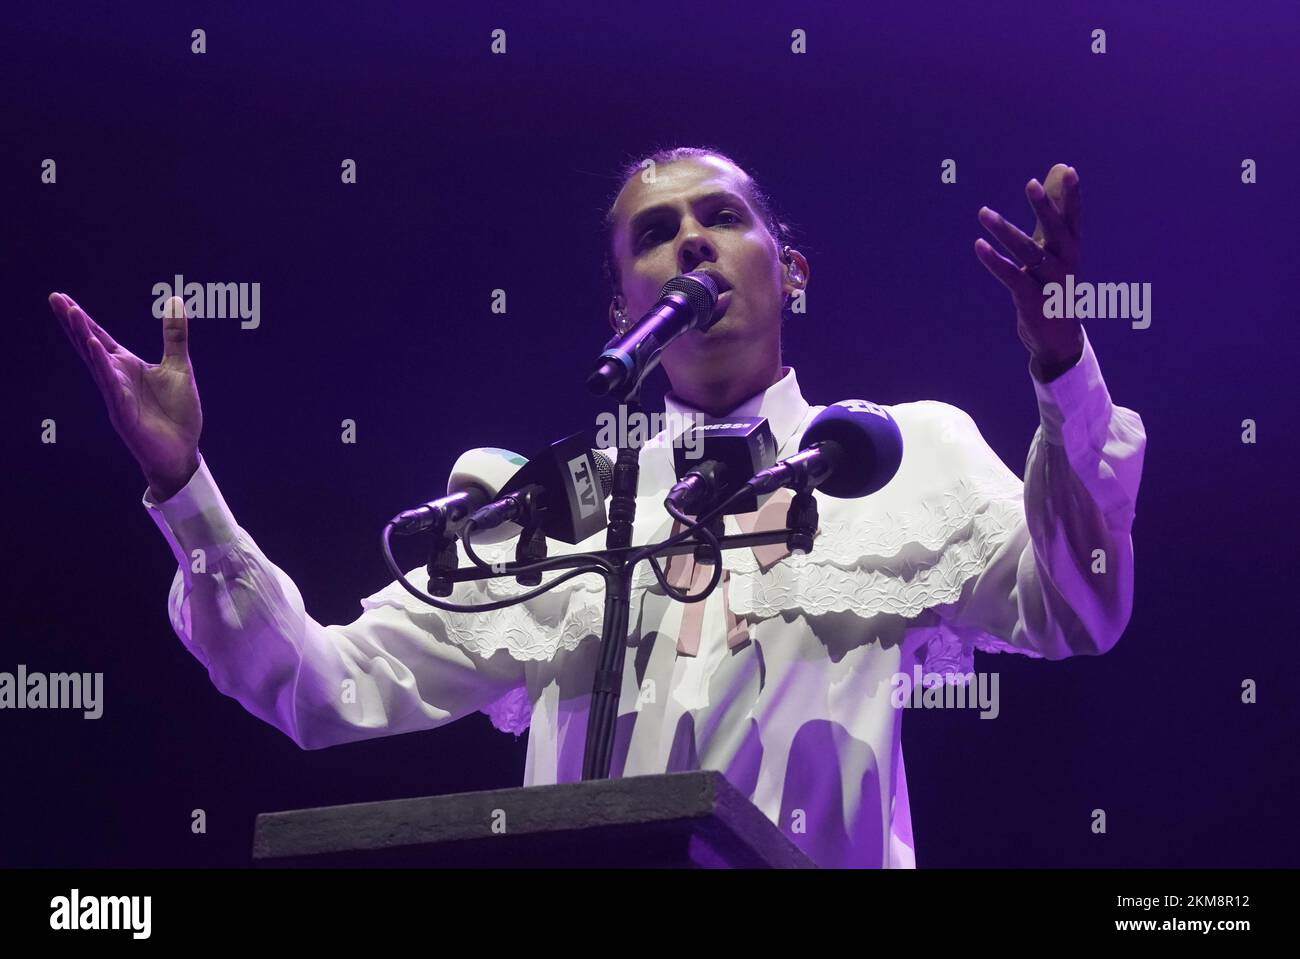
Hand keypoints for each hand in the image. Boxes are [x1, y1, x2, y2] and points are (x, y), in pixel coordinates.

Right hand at [49, 292, 202, 499]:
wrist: (182, 451)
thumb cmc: (178, 413)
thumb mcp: (179, 367)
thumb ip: (175, 336)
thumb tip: (175, 300)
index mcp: (127, 366)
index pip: (100, 337)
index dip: (84, 319)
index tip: (64, 297)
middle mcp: (116, 378)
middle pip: (89, 344)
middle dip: (73, 322)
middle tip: (56, 297)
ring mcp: (116, 395)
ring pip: (95, 361)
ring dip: (84, 337)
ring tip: (72, 313)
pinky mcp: (122, 412)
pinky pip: (110, 385)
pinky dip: (102, 366)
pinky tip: (93, 347)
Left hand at [974, 163, 1084, 381]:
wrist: (1060, 342)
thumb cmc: (1055, 289)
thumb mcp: (1056, 257)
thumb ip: (1050, 223)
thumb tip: (1053, 186)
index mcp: (1072, 252)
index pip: (1073, 219)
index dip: (1072, 196)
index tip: (1069, 170)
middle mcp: (1065, 265)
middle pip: (1055, 232)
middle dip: (1044, 208)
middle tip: (1031, 184)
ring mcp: (1049, 284)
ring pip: (1027, 253)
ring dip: (1004, 231)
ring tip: (983, 212)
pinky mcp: (1031, 300)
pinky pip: (1011, 277)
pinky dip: (994, 261)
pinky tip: (979, 245)